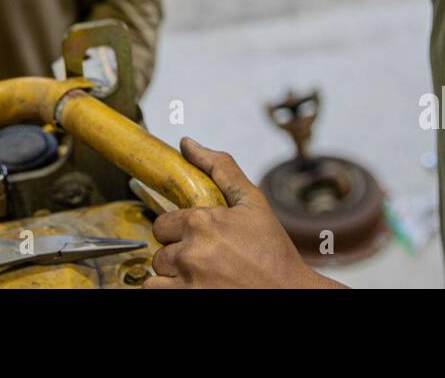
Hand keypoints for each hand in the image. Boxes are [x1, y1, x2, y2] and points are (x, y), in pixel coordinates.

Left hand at [144, 137, 341, 288]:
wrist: (289, 294)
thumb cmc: (274, 253)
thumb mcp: (253, 203)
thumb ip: (220, 168)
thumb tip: (188, 143)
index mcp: (202, 222)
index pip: (163, 224)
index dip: (179, 231)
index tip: (197, 239)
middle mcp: (190, 252)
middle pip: (160, 250)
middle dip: (177, 253)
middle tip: (203, 259)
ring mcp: (187, 282)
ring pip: (156, 273)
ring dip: (172, 275)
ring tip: (199, 276)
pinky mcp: (187, 300)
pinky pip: (155, 292)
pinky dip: (169, 290)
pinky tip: (193, 287)